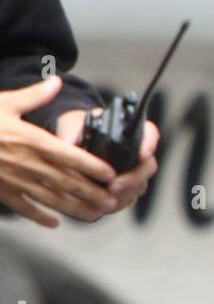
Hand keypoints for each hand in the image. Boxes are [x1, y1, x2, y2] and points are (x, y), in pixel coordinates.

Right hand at [0, 77, 117, 226]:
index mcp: (31, 140)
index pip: (69, 155)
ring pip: (50, 197)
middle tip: (112, 201)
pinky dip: (39, 216)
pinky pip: (22, 207)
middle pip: (66, 181)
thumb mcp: (4, 103)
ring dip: (74, 208)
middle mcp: (26, 162)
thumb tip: (56, 81)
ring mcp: (13, 179)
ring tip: (94, 215)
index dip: (92, 166)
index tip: (111, 174)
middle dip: (91, 193)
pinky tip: (54, 223)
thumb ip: (34, 96)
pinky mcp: (0, 191)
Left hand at [55, 108, 159, 213]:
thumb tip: (67, 144)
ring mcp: (134, 172)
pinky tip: (101, 207)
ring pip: (139, 186)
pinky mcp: (125, 189)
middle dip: (133, 178)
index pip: (150, 133)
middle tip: (114, 186)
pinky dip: (116, 204)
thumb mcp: (72, 125)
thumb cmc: (76, 129)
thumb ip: (71, 131)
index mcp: (130, 130)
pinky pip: (127, 199)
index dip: (150, 144)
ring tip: (107, 201)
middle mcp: (138, 152)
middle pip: (148, 166)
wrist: (72, 145)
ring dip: (125, 195)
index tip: (143, 154)